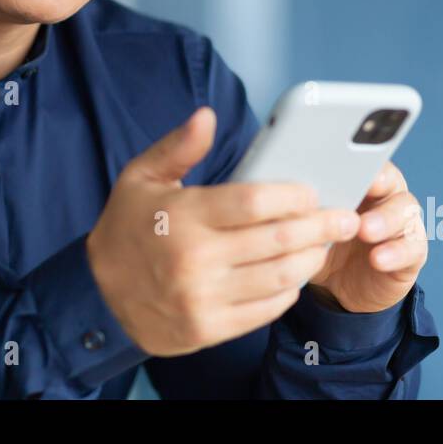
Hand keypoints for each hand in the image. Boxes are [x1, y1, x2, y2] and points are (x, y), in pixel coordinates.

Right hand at [87, 107, 359, 356]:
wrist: (98, 295)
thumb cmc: (126, 227)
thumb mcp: (140, 177)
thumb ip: (178, 147)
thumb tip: (207, 115)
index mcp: (183, 216)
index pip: (254, 202)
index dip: (292, 195)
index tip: (312, 191)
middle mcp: (194, 259)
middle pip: (276, 239)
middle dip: (320, 226)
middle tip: (344, 217)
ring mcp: (202, 298)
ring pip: (278, 277)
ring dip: (311, 259)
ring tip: (325, 243)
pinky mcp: (208, 328)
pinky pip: (265, 310)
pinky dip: (288, 291)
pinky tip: (296, 274)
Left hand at [306, 161, 426, 313]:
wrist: (339, 285)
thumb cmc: (324, 243)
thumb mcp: (309, 225)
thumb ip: (305, 206)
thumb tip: (282, 192)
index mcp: (360, 182)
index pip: (365, 161)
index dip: (361, 160)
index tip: (350, 163)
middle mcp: (386, 197)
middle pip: (391, 181)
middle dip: (378, 186)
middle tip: (356, 190)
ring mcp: (403, 223)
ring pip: (405, 212)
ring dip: (386, 220)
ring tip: (366, 231)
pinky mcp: (412, 252)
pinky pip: (412, 248)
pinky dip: (396, 252)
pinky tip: (379, 259)